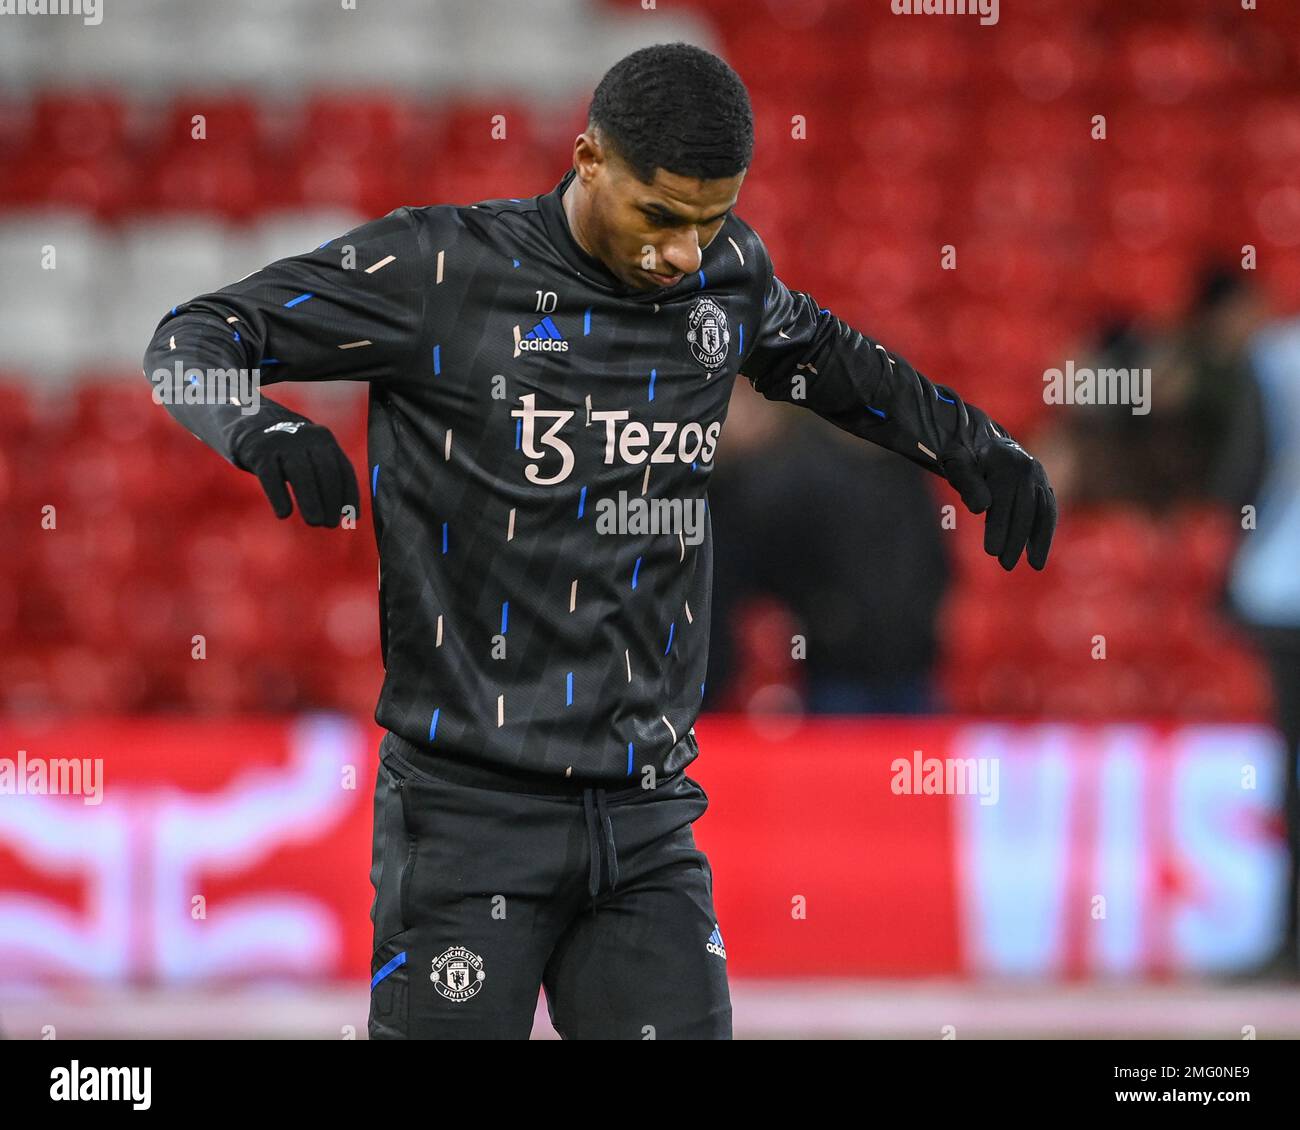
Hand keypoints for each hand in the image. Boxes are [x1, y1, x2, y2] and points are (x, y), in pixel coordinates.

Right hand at [235, 421, 359, 526]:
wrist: (249, 424)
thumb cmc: (288, 452)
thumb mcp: (311, 454)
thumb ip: (328, 477)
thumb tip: (349, 514)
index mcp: (324, 439)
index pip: (343, 469)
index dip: (350, 495)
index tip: (351, 518)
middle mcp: (306, 437)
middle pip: (325, 471)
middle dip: (332, 500)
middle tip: (331, 524)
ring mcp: (282, 442)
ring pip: (300, 473)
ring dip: (311, 501)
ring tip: (315, 522)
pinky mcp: (258, 451)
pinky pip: (271, 476)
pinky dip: (279, 496)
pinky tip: (284, 514)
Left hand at [941, 429, 1056, 570]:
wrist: (982, 441)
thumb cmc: (964, 456)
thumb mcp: (955, 464)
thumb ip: (967, 483)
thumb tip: (981, 508)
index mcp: (1003, 459)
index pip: (1002, 498)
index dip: (998, 526)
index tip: (991, 551)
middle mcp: (1026, 466)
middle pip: (1024, 508)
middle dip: (1016, 539)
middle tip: (1005, 565)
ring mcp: (1039, 475)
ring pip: (1043, 510)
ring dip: (1040, 540)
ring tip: (1034, 565)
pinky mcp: (1044, 485)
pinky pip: (1049, 511)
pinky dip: (1046, 533)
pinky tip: (1038, 554)